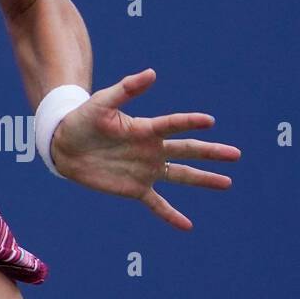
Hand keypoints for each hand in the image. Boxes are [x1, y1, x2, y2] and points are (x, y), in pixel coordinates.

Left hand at [49, 68, 241, 229]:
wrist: (63, 145)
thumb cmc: (82, 119)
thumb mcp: (102, 102)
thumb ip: (126, 89)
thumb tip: (151, 73)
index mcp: (145, 128)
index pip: (173, 125)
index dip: (189, 122)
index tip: (209, 121)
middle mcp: (151, 149)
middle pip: (187, 151)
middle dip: (211, 153)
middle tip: (235, 154)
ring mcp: (146, 170)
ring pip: (181, 176)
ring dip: (203, 180)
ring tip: (227, 183)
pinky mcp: (135, 188)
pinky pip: (157, 204)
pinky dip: (171, 215)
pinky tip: (188, 226)